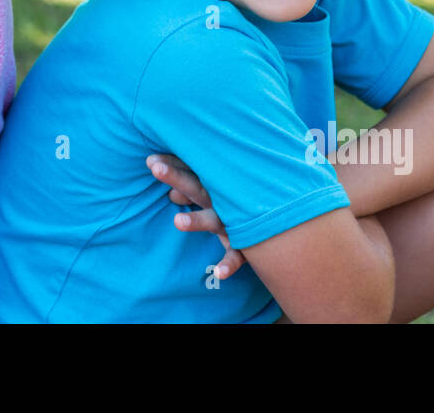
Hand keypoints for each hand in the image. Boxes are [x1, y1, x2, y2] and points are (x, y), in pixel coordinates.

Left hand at [146, 153, 245, 280]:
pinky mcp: (246, 246)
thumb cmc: (242, 202)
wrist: (284, 219)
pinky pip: (237, 256)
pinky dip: (229, 264)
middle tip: (154, 167)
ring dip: (197, 221)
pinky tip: (218, 273)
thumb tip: (171, 195)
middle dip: (176, 177)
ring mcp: (235, 223)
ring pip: (215, 220)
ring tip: (176, 222)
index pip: (190, 170)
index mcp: (215, 185)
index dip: (171, 164)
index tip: (149, 159)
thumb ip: (194, 191)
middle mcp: (225, 201)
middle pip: (197, 187)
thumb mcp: (218, 194)